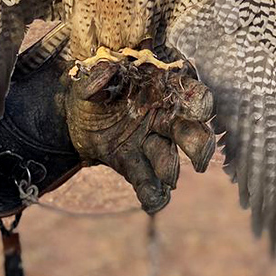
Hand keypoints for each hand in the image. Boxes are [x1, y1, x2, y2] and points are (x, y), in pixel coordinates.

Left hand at [64, 59, 215, 212]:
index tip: (201, 109)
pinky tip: (153, 203)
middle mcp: (164, 118)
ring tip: (169, 180)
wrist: (73, 117)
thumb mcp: (92, 76)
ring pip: (169, 157)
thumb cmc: (93, 88)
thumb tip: (108, 72)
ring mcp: (151, 143)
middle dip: (198, 143)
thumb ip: (100, 75)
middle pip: (190, 130)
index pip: (189, 92)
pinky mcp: (133, 165)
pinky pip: (147, 181)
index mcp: (161, 89)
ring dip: (170, 169)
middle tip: (199, 158)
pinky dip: (152, 194)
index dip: (198, 100)